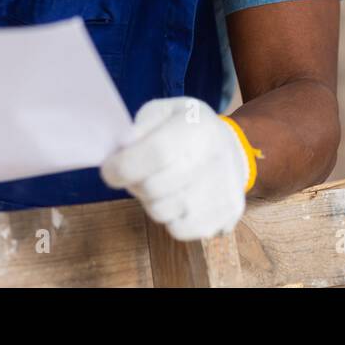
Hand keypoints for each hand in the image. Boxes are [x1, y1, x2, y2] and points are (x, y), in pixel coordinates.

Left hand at [100, 97, 249, 240]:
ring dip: (152, 202)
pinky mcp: (227, 216)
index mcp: (198, 127)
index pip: (156, 152)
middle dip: (135, 184)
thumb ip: (140, 127)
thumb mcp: (164, 112)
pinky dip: (172, 219)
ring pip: (162, 213)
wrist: (235, 149)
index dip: (123, 165)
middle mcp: (215, 159)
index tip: (109, 169)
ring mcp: (223, 190)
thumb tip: (123, 147)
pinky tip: (180, 200)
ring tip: (163, 185)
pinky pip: (180, 231)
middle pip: (154, 188)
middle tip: (139, 174)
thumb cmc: (188, 129)